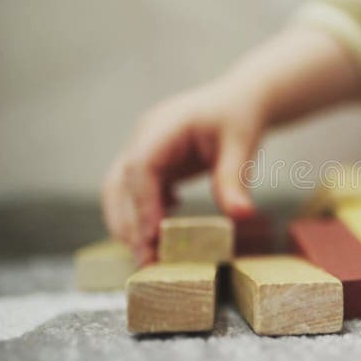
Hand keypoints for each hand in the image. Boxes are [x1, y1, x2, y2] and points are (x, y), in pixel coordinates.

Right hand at [102, 27, 360, 264]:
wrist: (240, 99)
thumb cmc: (240, 116)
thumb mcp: (242, 145)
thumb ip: (234, 179)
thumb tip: (241, 215)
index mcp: (163, 126)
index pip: (140, 167)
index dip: (142, 204)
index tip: (152, 238)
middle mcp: (145, 137)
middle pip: (119, 183)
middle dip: (128, 223)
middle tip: (145, 261)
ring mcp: (143, 148)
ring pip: (119, 190)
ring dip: (129, 223)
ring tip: (147, 256)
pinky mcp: (151, 162)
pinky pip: (135, 192)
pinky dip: (143, 214)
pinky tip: (164, 231)